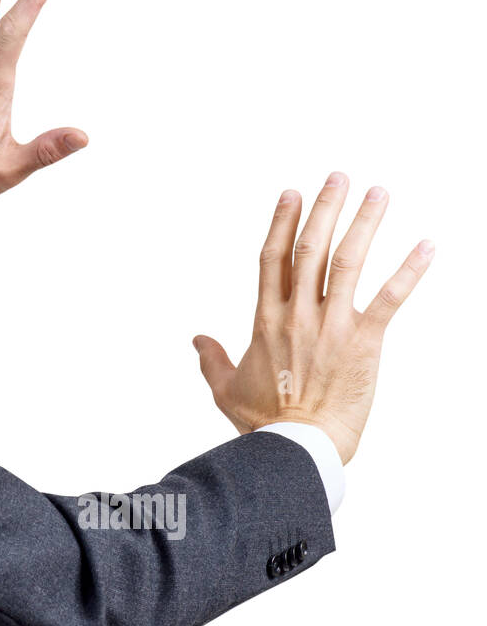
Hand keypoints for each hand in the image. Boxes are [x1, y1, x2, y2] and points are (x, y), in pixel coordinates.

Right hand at [193, 174, 433, 464]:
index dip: (282, 222)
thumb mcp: (226, 389)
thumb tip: (196, 340)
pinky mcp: (363, 343)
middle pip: (310, 249)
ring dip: (364, 224)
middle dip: (325, 209)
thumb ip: (211, 360)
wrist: (296, 448)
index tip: (292, 194)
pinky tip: (428, 245)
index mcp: (265, 321)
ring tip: (378, 193)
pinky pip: (388, 299)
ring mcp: (331, 326)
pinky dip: (410, 271)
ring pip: (347, 262)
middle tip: (338, 177)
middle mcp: (297, 315)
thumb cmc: (262, 424)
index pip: (273, 259)